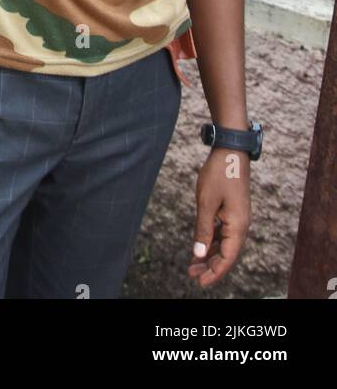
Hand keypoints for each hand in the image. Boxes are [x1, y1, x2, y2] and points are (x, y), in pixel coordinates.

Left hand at [188, 148, 250, 287]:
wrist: (230, 149)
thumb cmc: (219, 174)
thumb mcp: (206, 202)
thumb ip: (203, 229)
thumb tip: (198, 253)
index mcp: (238, 226)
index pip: (227, 258)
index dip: (214, 272)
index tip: (200, 282)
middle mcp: (241, 225)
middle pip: (226, 254)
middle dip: (210, 266)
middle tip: (192, 275)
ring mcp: (238, 217)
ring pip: (224, 243)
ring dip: (209, 253)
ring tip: (193, 264)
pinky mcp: (233, 210)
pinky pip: (224, 232)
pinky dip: (212, 240)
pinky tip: (201, 244)